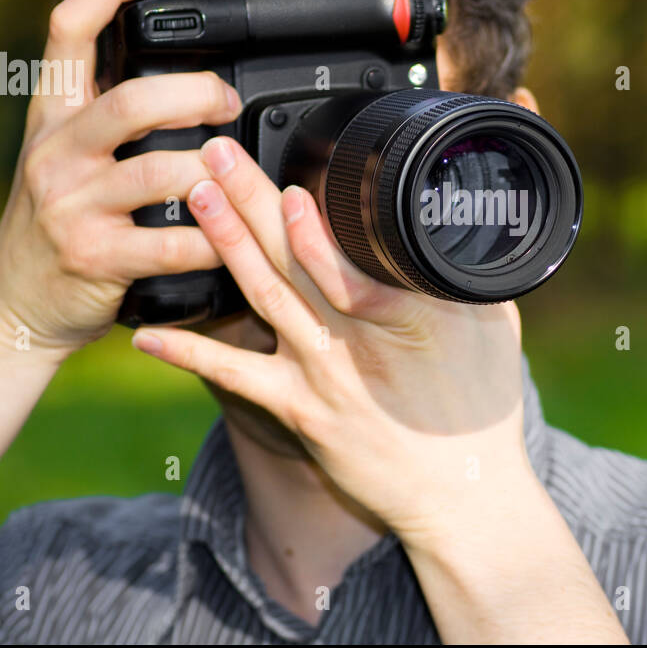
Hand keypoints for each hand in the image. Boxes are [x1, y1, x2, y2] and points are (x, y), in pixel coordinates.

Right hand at [0, 0, 242, 353]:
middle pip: (134, 101)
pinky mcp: (95, 257)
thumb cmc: (58, 221)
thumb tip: (181, 71)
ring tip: (237, 175)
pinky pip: (173, 243)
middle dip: (198, 95)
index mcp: (53, 114)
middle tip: (228, 103)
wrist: (12, 303)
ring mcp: (71, 205)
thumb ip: (107, 112)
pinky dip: (215, 241)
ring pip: (161, 173)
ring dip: (215, 173)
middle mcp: (56, 152)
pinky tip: (234, 239)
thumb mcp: (64, 153)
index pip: (69, 29)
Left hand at [130, 136, 533, 544]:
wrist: (462, 494)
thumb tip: (459, 216)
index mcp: (407, 316)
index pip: (353, 264)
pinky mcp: (299, 411)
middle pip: (294, 260)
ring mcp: (321, 377)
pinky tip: (149, 334)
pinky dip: (191, 354)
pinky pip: (236, 379)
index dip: (314, 226)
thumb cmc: (482, 410)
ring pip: (264, 297)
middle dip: (253, 199)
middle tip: (218, 153)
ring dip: (226, 243)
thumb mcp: (497, 326)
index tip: (290, 182)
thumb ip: (466, 270)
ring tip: (197, 198)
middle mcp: (355, 342)